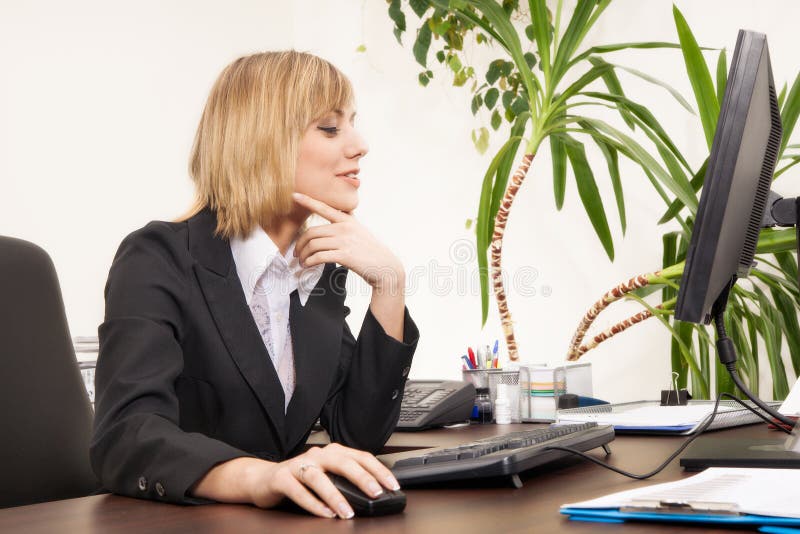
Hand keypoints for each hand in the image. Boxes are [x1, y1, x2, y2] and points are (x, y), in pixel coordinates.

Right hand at [249, 443, 400, 518]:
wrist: (264, 478)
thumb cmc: (300, 478)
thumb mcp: (327, 476)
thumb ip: (346, 480)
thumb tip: (374, 494)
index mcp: (332, 452)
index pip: (360, 456)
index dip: (378, 470)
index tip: (392, 485)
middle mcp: (316, 455)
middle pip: (342, 462)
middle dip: (361, 477)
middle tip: (375, 493)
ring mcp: (298, 465)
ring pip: (318, 477)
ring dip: (335, 495)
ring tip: (347, 511)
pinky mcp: (281, 478)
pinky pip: (298, 490)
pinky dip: (312, 503)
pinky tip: (325, 514)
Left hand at [292, 192, 404, 291]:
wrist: (385, 266)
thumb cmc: (370, 250)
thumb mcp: (360, 230)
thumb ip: (348, 222)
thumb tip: (340, 212)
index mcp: (347, 220)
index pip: (324, 207)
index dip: (308, 201)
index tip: (295, 195)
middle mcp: (345, 228)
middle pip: (312, 232)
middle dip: (300, 244)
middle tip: (296, 253)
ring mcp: (345, 241)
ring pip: (313, 245)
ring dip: (304, 255)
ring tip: (302, 262)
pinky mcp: (345, 256)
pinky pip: (319, 256)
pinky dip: (310, 262)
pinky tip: (308, 265)